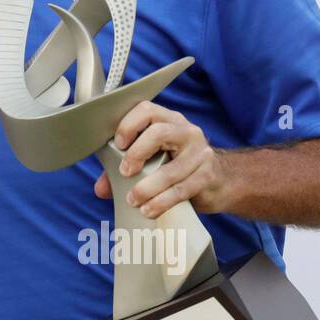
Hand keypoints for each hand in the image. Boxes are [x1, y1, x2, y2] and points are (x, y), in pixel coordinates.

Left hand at [92, 101, 228, 217]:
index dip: (129, 125)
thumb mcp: (151, 161)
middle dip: (137, 153)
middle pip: (159, 132)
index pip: (147, 110)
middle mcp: (186, 131)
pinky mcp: (207, 175)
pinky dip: (162, 202)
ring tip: (133, 201)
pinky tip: (149, 210)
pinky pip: (182, 189)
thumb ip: (123, 169)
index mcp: (168, 120)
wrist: (218, 180)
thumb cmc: (176, 166)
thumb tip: (101, 188)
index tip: (118, 145)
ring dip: (147, 187)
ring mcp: (200, 152)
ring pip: (171, 169)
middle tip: (125, 172)